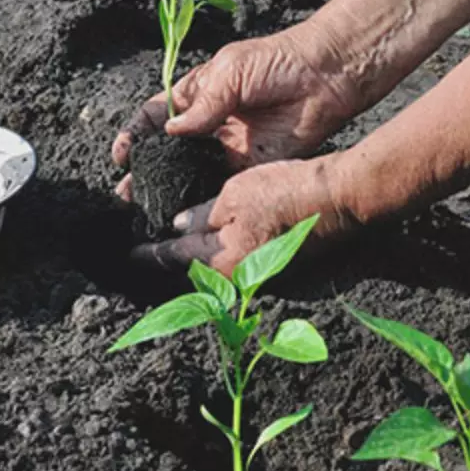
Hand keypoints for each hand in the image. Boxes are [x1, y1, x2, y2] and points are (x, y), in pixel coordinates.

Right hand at [112, 27, 365, 198]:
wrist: (324, 76)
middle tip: (126, 192)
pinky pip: (221, 184)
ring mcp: (228, 146)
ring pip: (190, 172)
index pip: (156, 116)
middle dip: (145, 169)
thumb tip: (172, 132)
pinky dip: (201, 197)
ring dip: (168, 188)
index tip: (121, 153)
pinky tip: (182, 209)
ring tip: (145, 206)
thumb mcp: (229, 72)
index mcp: (198, 94)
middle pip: (168, 150)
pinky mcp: (250, 165)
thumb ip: (201, 106)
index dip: (135, 133)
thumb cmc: (276, 62)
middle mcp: (209, 123)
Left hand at [130, 156, 354, 274]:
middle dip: (171, 259)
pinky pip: (239, 261)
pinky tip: (217, 237)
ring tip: (177, 241)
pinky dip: (223, 252)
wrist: (341, 200)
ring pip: (217, 266)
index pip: (173, 257)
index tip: (128, 254)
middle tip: (149, 247)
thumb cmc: (287, 193)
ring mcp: (262, 275)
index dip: (148, 253)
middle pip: (194, 270)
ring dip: (197, 256)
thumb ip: (202, 214)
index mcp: (223, 260)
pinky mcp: (279, 266)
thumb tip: (178, 226)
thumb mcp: (234, 194)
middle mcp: (239, 277)